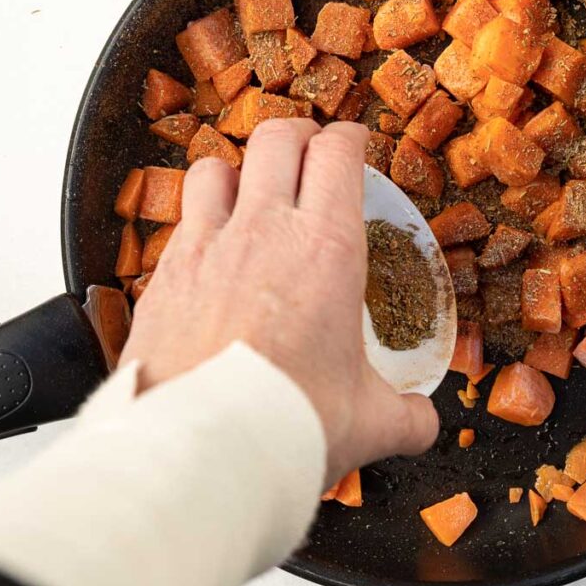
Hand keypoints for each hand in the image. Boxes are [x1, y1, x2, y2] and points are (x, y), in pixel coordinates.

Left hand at [119, 118, 438, 483]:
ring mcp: (206, 247)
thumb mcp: (369, 421)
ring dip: (237, 170)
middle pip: (277, 138)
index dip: (349, 138)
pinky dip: (197, 220)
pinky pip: (179, 221)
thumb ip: (406, 416)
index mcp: (327, 247)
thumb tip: (422, 422)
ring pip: (214, 165)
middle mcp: (263, 230)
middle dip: (298, 135)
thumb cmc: (288, 421)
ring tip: (249, 190)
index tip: (354, 144)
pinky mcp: (164, 276)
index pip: (337, 154)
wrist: (201, 450)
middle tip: (309, 154)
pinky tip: (208, 251)